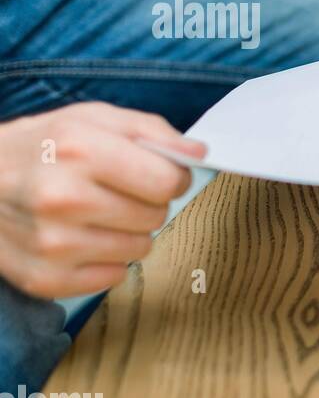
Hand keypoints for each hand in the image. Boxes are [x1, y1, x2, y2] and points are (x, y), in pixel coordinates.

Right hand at [0, 103, 205, 298]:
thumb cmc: (39, 147)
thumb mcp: (88, 119)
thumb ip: (150, 131)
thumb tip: (199, 153)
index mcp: (78, 150)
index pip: (167, 182)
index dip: (171, 177)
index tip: (155, 175)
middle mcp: (63, 198)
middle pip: (156, 216)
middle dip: (146, 203)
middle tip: (113, 192)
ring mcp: (52, 243)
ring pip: (140, 249)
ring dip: (127, 233)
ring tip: (92, 214)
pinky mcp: (46, 278)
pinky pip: (114, 276)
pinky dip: (104, 260)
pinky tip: (77, 239)